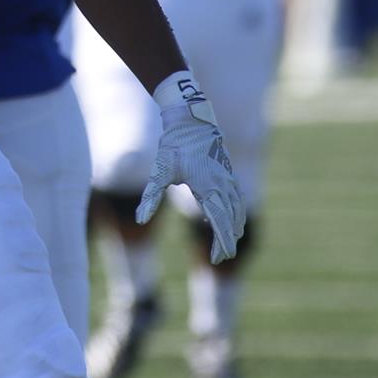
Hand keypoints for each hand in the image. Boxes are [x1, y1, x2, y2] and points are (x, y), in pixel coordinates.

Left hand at [138, 71, 247, 262]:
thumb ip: (151, 197)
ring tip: (227, 242)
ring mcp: (228, 178)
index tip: (218, 259)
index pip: (220, 223)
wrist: (190, 119)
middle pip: (232, 220)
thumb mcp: (159, 172)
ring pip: (238, 209)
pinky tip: (226, 217)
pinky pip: (237, 197)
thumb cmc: (174, 145)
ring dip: (234, 227)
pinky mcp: (228, 171)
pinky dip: (235, 212)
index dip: (221, 244)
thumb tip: (140, 219)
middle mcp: (223, 184)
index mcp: (209, 188)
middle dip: (228, 241)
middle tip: (220, 258)